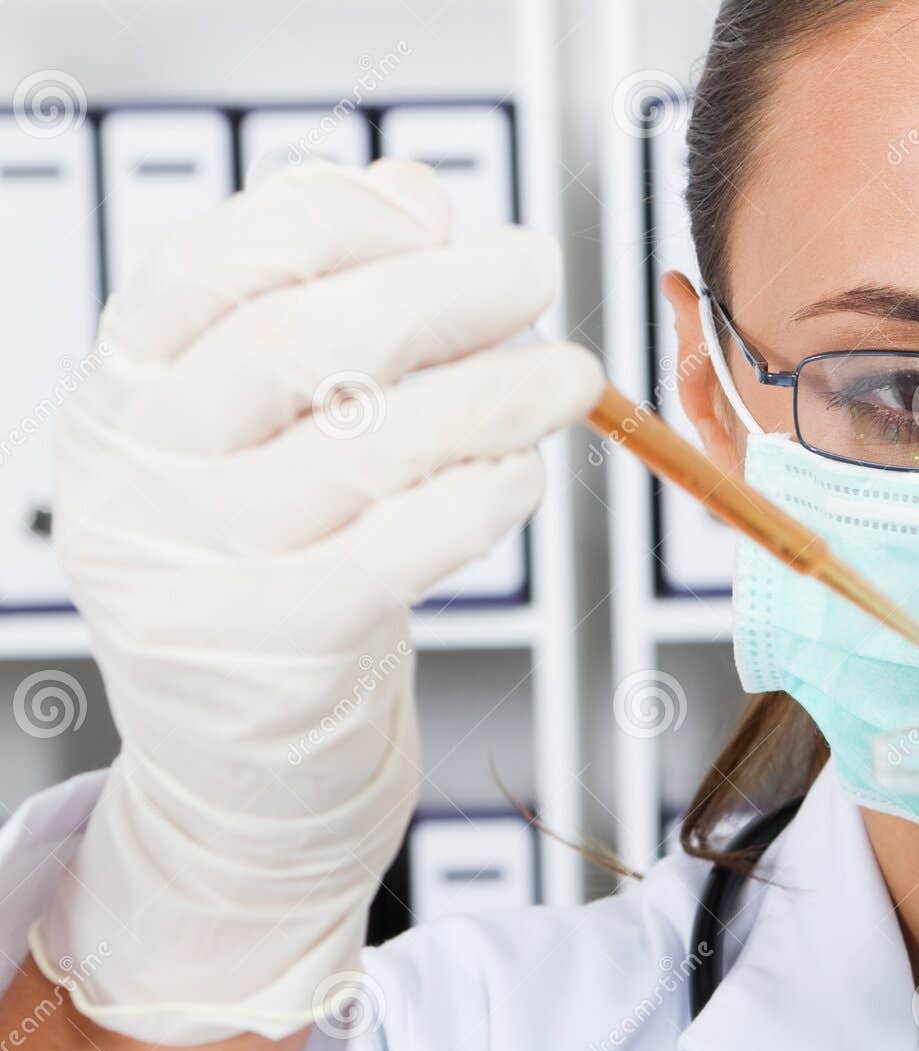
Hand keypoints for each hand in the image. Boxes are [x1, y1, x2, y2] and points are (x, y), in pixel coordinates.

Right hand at [34, 159, 601, 1043]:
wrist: (241, 765)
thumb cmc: (275, 568)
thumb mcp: (264, 435)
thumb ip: (326, 300)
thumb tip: (416, 194)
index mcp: (123, 391)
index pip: (208, 263)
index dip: (333, 220)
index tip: (435, 219)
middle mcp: (136, 471)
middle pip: (300, 340)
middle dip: (447, 291)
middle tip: (539, 269)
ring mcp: (196, 566)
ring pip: (369, 442)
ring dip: (497, 390)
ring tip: (572, 374)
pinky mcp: (276, 648)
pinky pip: (403, 545)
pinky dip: (483, 494)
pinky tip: (522, 475)